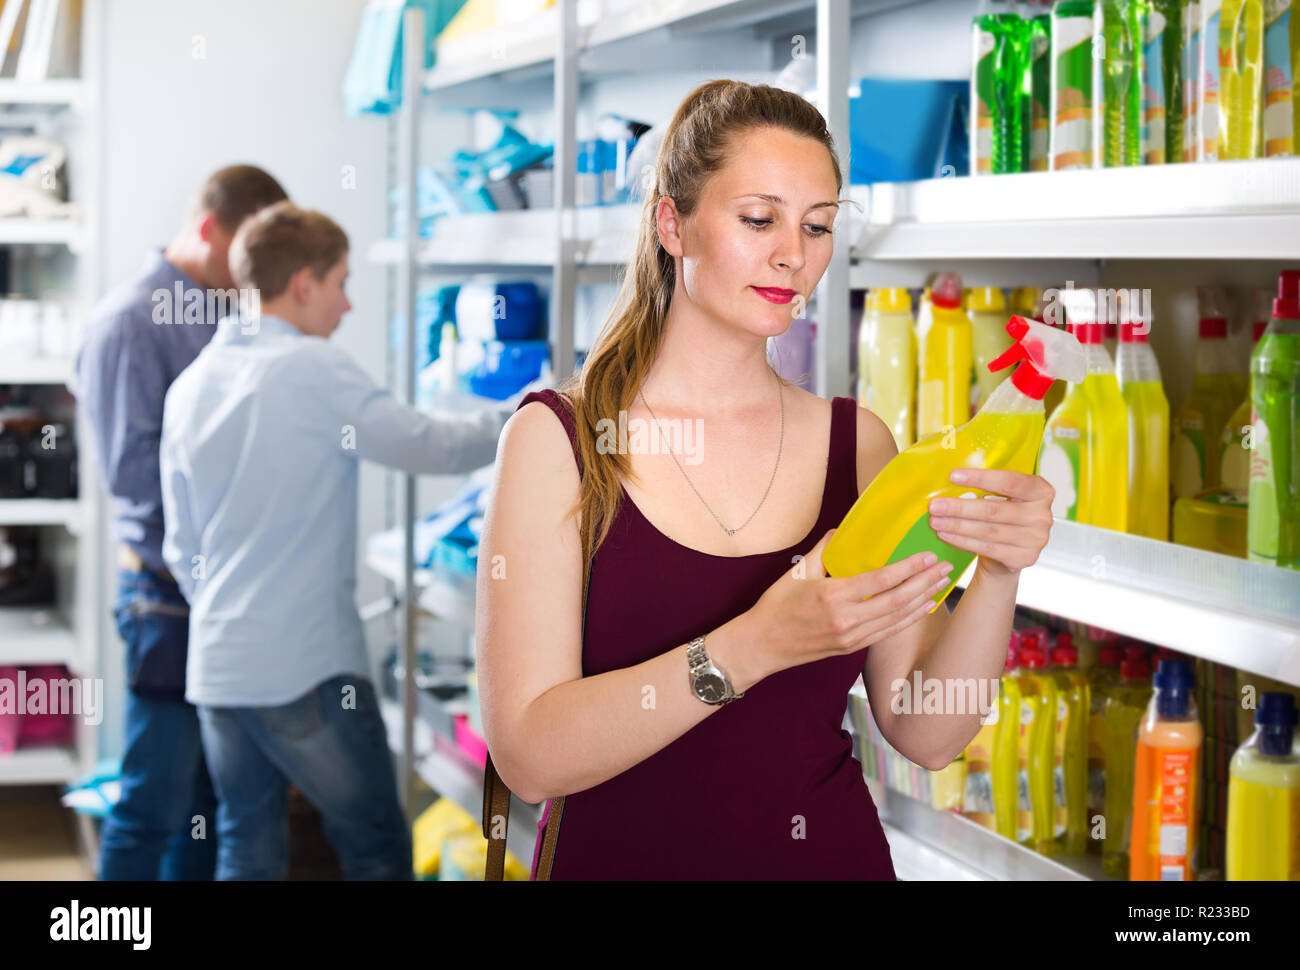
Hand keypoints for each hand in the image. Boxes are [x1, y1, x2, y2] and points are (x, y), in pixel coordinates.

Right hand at [741, 529, 954, 673]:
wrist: (761, 646)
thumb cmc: (775, 606)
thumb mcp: (796, 572)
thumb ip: (823, 550)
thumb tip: (841, 530)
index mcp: (833, 596)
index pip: (881, 580)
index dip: (908, 568)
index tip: (928, 556)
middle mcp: (846, 619)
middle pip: (897, 600)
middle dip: (925, 582)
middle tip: (946, 568)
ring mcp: (851, 637)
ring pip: (897, 618)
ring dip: (923, 600)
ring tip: (942, 585)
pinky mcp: (851, 648)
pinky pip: (888, 632)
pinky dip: (909, 619)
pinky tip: (923, 608)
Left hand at [927, 468, 1054, 577]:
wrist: (1009, 552)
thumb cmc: (1002, 516)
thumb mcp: (1003, 496)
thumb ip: (988, 486)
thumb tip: (951, 477)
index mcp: (1041, 491)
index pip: (1010, 481)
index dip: (980, 478)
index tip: (953, 475)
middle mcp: (1043, 515)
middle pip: (993, 509)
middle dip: (959, 507)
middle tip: (935, 506)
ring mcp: (1036, 539)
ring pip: (987, 530)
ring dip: (957, 525)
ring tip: (935, 521)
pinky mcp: (1024, 557)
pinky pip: (987, 548)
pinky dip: (962, 541)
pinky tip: (946, 535)